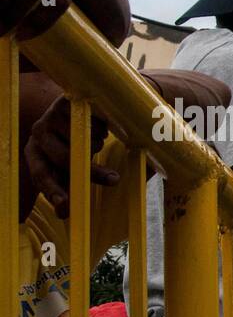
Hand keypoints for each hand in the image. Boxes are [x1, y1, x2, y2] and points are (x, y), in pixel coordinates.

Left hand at [24, 95, 113, 217]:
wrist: (84, 108)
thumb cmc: (77, 145)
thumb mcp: (71, 167)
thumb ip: (70, 186)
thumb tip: (64, 214)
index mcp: (34, 153)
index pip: (40, 174)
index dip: (53, 191)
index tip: (67, 206)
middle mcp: (38, 133)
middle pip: (64, 158)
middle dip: (92, 172)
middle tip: (114, 180)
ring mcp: (51, 115)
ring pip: (84, 141)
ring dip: (97, 146)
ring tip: (98, 142)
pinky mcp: (69, 101)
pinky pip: (94, 123)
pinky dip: (103, 130)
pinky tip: (100, 127)